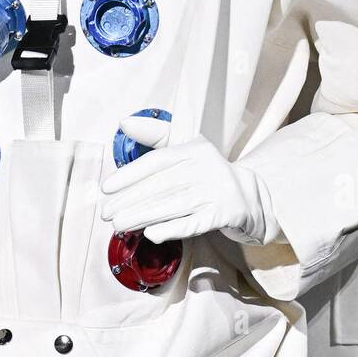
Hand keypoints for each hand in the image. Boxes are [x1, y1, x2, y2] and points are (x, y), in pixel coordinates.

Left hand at [100, 115, 280, 245]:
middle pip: (162, 185)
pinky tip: (151, 234)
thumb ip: (155, 136)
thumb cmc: (207, 174)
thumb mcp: (186, 150)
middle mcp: (206, 167)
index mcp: (194, 149)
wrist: (250, 196)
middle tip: (107, 213)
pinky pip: (194, 223)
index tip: (107, 188)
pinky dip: (171, 229)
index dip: (129, 174)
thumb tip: (124, 123)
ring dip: (143, 217)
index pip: (157, 161)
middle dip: (130, 200)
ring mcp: (216, 192)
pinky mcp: (224, 215)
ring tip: (119, 225)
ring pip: (173, 205)